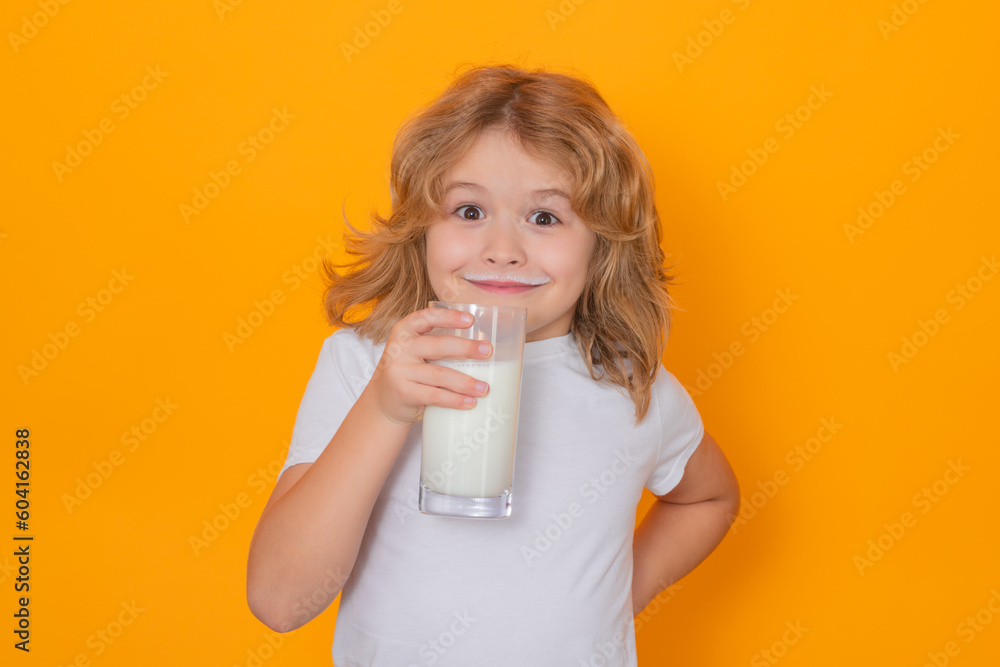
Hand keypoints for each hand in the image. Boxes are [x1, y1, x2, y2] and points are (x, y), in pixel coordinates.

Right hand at [364, 307, 492, 425]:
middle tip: (488, 351)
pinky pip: (434, 395)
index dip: (448, 317)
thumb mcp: (414, 351)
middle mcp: (400, 348)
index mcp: (404, 331)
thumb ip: (437, 345)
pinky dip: (455, 400)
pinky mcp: (404, 393)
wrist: (383, 401)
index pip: (426, 318)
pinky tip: (470, 402)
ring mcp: (400, 371)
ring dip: (465, 382)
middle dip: (466, 348)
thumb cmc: (410, 371)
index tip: (470, 320)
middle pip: (437, 346)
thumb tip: (481, 346)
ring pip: (439, 375)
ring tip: (484, 388)